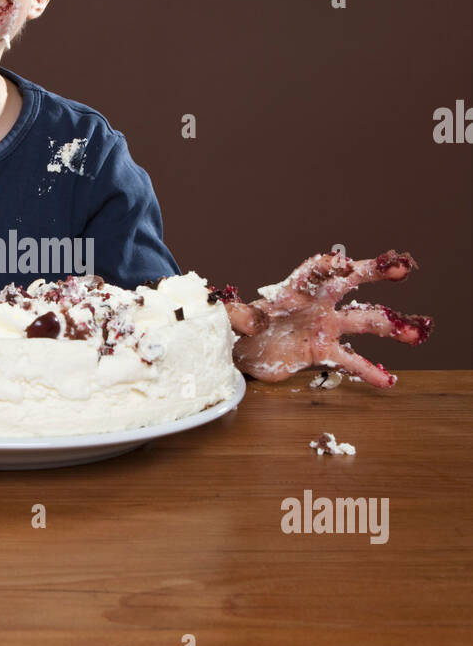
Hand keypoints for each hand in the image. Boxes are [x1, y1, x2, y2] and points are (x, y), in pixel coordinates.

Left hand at [218, 249, 432, 386]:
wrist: (239, 353)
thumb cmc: (236, 328)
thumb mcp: (231, 320)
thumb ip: (238, 316)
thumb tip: (247, 318)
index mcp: (293, 290)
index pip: (315, 271)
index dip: (330, 266)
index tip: (346, 265)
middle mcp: (316, 304)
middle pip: (349, 285)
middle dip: (375, 274)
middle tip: (402, 269)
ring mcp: (324, 328)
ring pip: (362, 322)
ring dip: (390, 327)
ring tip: (415, 334)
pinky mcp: (323, 353)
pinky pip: (351, 361)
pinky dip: (369, 371)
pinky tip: (389, 381)